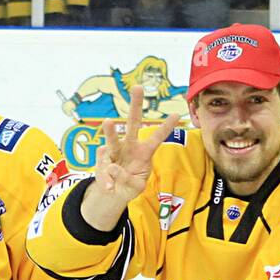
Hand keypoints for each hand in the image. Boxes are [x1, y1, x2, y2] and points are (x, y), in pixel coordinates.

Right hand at [82, 108, 183, 231]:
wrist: (113, 192)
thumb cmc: (130, 184)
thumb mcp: (136, 187)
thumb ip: (128, 180)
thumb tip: (112, 168)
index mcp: (144, 152)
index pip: (157, 137)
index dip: (166, 127)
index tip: (178, 115)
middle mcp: (130, 145)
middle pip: (133, 123)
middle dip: (135, 105)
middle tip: (138, 87)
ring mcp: (114, 150)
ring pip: (112, 139)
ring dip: (111, 131)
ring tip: (108, 122)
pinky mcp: (101, 158)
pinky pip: (103, 167)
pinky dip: (106, 179)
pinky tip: (109, 187)